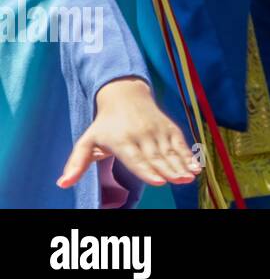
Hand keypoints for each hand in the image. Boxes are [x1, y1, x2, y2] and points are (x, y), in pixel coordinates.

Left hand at [58, 78, 200, 189]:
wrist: (126, 95)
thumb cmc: (104, 124)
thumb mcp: (87, 141)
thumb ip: (77, 163)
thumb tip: (62, 184)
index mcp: (121, 140)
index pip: (135, 159)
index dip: (147, 170)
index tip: (158, 182)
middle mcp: (141, 135)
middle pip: (157, 157)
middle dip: (169, 170)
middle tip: (180, 182)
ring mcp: (157, 130)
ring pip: (171, 151)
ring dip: (182, 165)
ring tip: (190, 177)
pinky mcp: (169, 128)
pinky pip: (180, 144)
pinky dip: (189, 155)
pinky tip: (197, 167)